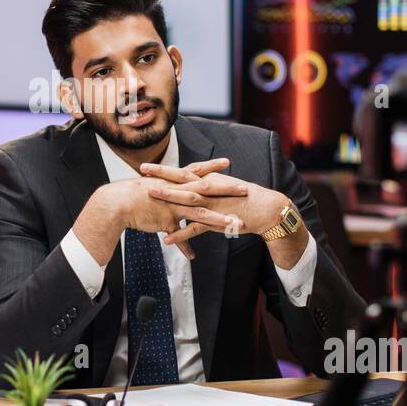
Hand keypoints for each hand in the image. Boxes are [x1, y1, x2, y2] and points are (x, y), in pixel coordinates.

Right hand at [83, 157, 236, 261]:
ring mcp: (173, 207)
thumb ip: (165, 192)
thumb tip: (171, 193)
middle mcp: (177, 192)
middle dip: (227, 189)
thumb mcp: (152, 189)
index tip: (227, 162)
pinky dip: (185, 246)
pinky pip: (179, 236)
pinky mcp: (166, 221)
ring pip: (200, 213)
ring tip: (235, 223)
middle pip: (207, 190)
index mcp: (174, 182)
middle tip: (244, 188)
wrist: (117, 202)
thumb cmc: (133, 194)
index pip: (197, 171)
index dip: (212, 167)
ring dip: (219, 218)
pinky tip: (193, 257)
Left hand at [139, 164, 299, 248]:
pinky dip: (182, 233)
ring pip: (187, 200)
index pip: (182, 172)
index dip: (164, 170)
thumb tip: (191, 180)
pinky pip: (196, 229)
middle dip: (161, 176)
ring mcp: (212, 205)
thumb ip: (205, 183)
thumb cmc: (242, 197)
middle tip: (142, 171)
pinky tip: (167, 239)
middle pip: (181, 181)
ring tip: (150, 196)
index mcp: (208, 181)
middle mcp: (209, 190)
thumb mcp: (221, 186)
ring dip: (169, 198)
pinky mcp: (216, 221)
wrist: (264, 209)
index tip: (146, 166)